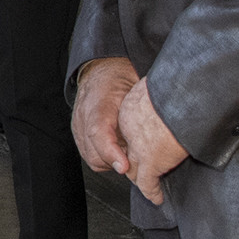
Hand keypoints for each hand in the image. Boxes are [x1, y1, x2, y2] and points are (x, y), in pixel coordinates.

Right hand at [71, 57, 139, 175]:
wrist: (103, 71)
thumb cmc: (121, 78)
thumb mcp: (136, 89)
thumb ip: (143, 110)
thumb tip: (160, 131)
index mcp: (100, 101)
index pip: (98, 131)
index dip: (110, 151)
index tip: (124, 166)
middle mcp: (84, 115)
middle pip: (94, 152)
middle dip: (117, 162)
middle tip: (137, 158)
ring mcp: (78, 126)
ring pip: (92, 158)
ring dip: (111, 161)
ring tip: (128, 150)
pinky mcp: (78, 134)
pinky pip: (90, 155)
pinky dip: (105, 157)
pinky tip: (119, 147)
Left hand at [118, 76, 188, 205]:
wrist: (186, 93)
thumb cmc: (182, 86)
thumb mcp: (165, 87)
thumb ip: (163, 97)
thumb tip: (176, 96)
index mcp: (132, 107)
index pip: (130, 129)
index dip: (136, 139)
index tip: (146, 142)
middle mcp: (130, 127)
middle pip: (128, 151)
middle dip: (135, 160)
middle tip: (147, 167)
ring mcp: (139, 147)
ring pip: (135, 169)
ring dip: (143, 178)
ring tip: (151, 184)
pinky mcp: (151, 162)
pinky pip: (148, 184)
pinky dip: (152, 192)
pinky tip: (157, 197)